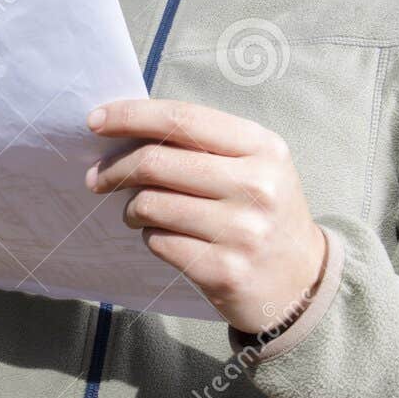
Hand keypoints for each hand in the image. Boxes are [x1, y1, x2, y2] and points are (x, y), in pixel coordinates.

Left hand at [85, 98, 326, 333]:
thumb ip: (202, 144)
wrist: (303, 282)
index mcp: (262, 147)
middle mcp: (256, 185)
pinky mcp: (224, 271)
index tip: (95, 121)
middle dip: (115, 168)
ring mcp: (242, 231)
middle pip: (157, 162)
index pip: (182, 119)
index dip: (131, 116)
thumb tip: (127, 130)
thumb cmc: (265, 213)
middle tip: (97, 177)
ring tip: (138, 212)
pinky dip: (150, 236)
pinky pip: (159, 242)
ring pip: (151, 204)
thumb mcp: (254, 166)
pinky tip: (165, 236)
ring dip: (132, 208)